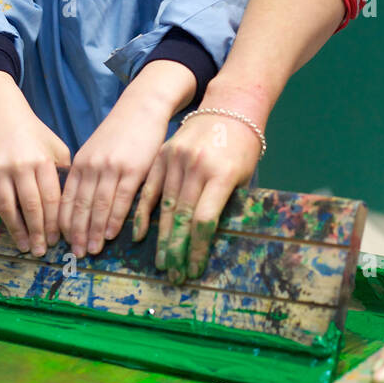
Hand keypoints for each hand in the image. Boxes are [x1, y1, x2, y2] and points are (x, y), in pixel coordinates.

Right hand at [0, 72, 70, 256]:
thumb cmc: (33, 133)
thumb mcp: (54, 146)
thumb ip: (64, 171)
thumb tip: (73, 200)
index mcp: (42, 160)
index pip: (51, 198)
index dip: (55, 221)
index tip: (59, 238)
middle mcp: (21, 167)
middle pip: (31, 206)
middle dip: (39, 231)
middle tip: (43, 251)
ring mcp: (1, 171)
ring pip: (10, 208)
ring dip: (19, 231)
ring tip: (26, 247)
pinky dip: (4, 218)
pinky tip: (12, 230)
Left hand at [58, 99, 173, 256]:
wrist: (142, 107)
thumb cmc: (121, 132)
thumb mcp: (96, 150)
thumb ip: (88, 173)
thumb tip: (82, 203)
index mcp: (80, 162)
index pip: (66, 198)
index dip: (63, 222)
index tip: (62, 241)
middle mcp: (91, 166)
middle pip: (79, 206)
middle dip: (76, 233)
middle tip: (75, 253)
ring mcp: (111, 168)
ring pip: (97, 206)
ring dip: (94, 232)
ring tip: (91, 250)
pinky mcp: (132, 169)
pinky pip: (120, 199)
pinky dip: (113, 219)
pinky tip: (110, 234)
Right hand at [133, 108, 261, 283]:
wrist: (230, 107)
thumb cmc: (243, 147)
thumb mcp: (244, 176)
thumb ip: (227, 205)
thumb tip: (210, 242)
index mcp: (222, 174)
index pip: (205, 221)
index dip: (197, 249)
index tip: (194, 269)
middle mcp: (197, 167)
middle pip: (183, 217)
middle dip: (178, 251)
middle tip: (174, 275)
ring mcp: (177, 159)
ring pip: (165, 206)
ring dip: (162, 238)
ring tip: (162, 262)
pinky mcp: (163, 155)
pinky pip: (150, 188)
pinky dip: (143, 213)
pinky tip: (139, 233)